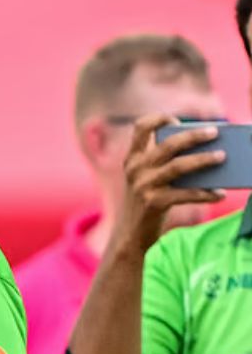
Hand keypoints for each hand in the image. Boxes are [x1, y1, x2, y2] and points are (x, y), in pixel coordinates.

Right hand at [111, 115, 224, 255]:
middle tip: (215, 132)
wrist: (130, 234)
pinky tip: (219, 194)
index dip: (158, 118)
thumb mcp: (147, 178)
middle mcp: (135, 170)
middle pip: (168, 144)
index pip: (140, 128)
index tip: (176, 119)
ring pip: (178, 166)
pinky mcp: (153, 203)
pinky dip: (205, 194)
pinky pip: (185, 194)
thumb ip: (165, 162)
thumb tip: (206, 150)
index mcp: (132, 159)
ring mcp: (143, 186)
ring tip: (222, 157)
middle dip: (193, 136)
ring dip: (203, 160)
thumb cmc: (147, 201)